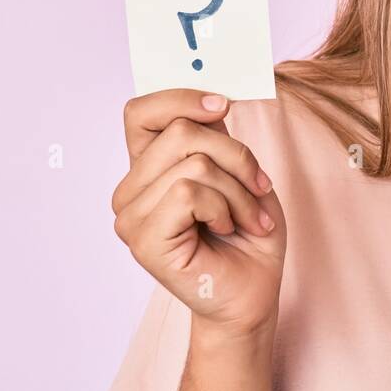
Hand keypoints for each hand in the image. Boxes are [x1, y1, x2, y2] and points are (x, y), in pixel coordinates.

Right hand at [110, 89, 286, 338]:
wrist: (254, 292)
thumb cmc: (248, 236)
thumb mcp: (239, 172)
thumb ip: (215, 136)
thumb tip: (213, 99)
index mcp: (149, 169)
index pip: (140, 112)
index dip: (181, 98)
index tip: (223, 105)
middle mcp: (131, 190)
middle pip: (180, 131)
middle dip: (236, 156)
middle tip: (259, 187)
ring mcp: (131, 216)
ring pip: (194, 162)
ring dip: (238, 190)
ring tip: (248, 218)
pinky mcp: (142, 239)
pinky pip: (188, 192)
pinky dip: (224, 208)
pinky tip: (226, 230)